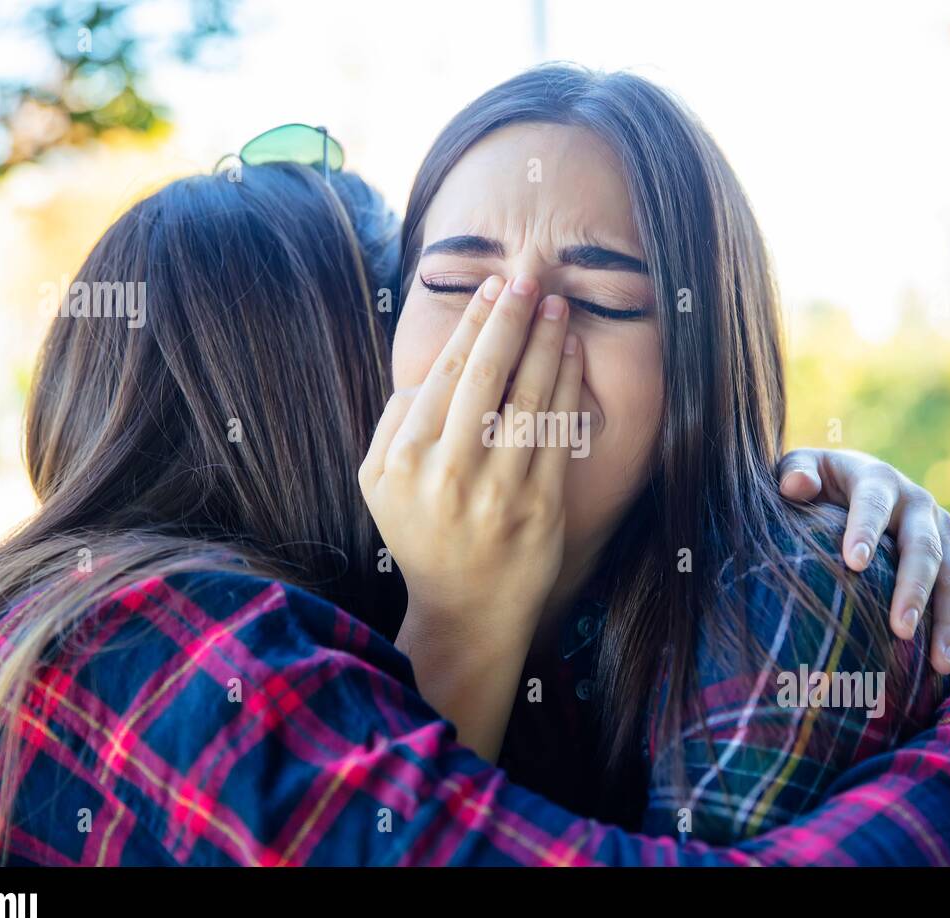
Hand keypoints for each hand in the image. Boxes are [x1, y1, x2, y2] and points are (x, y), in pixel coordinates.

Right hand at [359, 273, 582, 758]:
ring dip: (546, 343)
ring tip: (558, 305)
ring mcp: (498, 492)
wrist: (466, 608)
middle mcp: (448, 473)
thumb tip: (432, 368)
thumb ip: (394, 421)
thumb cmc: (422, 532)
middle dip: (512, 318)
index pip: (445, 374)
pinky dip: (567, 387)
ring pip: (528, 398)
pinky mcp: (541, 507)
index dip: (474, 325)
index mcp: (403, 460)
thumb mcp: (379, 482)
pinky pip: (558, 433)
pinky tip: (570, 354)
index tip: (492, 290)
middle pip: (487, 376)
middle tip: (530, 277)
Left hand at [778, 448, 949, 675]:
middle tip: (900, 629)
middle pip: (923, 548)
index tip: (854, 562)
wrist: (858, 481)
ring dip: (949, 622)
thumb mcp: (804, 466)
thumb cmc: (820, 481)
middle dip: (914, 589)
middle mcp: (919, 506)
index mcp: (879, 481)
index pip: (873, 503)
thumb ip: (796, 471)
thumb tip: (795, 486)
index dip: (865, 530)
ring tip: (941, 664)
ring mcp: (943, 536)